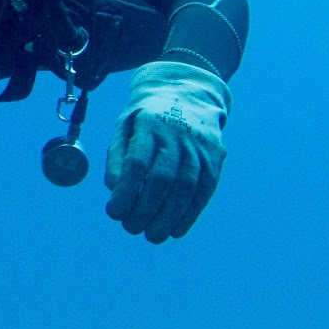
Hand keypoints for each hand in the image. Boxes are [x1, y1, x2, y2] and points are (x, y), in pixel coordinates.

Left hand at [105, 62, 230, 242]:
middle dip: (145, 208)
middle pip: (162, 178)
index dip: (126, 190)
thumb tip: (113, 188)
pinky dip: (190, 213)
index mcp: (149, 123)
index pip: (137, 161)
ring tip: (152, 236)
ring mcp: (199, 146)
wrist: (188, 92)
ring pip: (186, 187)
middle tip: (130, 228)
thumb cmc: (147, 118)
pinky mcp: (215, 158)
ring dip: (168, 217)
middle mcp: (177, 133)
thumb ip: (117, 155)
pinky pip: (204, 190)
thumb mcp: (125, 126)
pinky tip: (176, 230)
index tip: (113, 213)